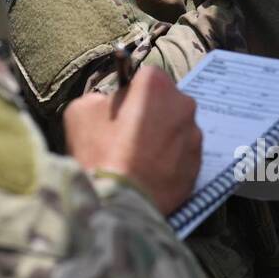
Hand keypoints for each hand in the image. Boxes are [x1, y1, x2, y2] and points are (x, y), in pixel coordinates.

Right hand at [63, 66, 201, 214]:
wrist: (119, 202)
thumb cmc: (99, 152)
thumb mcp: (80, 111)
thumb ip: (98, 97)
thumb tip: (107, 103)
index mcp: (156, 85)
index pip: (146, 75)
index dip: (132, 91)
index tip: (121, 107)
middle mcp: (183, 106)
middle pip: (166, 101)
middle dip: (151, 112)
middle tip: (127, 134)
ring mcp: (194, 138)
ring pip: (175, 129)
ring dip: (161, 137)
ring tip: (138, 158)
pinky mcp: (198, 166)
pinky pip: (181, 156)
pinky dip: (169, 161)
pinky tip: (148, 173)